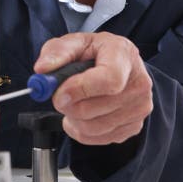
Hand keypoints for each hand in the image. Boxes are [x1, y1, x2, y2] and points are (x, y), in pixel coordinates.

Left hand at [34, 32, 152, 144]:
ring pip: (95, 127)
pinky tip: (81, 115)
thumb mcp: (74, 43)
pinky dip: (82, 130)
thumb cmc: (95, 53)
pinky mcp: (135, 126)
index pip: (109, 79)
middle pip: (98, 107)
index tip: (60, 92)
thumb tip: (42, 70)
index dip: (81, 89)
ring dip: (73, 118)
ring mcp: (140, 107)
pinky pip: (99, 138)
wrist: (116, 64)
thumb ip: (56, 52)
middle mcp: (138, 82)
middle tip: (59, 96)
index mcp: (123, 54)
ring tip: (72, 102)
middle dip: (69, 104)